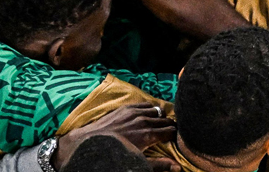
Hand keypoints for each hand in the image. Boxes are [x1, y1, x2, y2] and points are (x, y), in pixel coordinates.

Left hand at [54, 103, 177, 170]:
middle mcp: (144, 120)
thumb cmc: (115, 154)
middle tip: (171, 131)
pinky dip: (150, 108)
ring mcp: (134, 112)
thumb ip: (159, 165)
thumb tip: (177, 167)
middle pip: (165, 120)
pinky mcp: (125, 107)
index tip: (177, 138)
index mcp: (148, 134)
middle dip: (170, 125)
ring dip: (160, 116)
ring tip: (161, 123)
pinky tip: (150, 113)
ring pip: (156, 110)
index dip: (176, 135)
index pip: (171, 131)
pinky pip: (144, 104)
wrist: (91, 142)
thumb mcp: (138, 162)